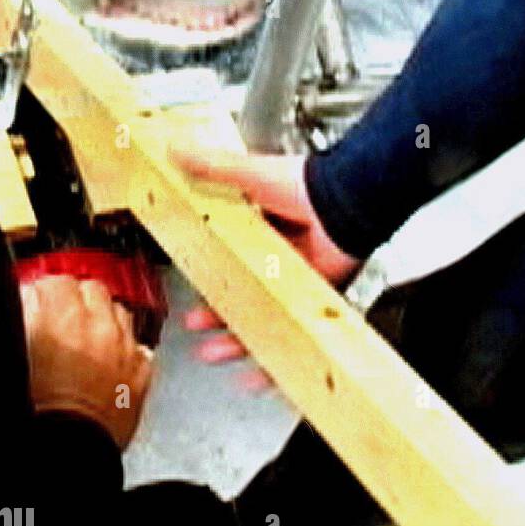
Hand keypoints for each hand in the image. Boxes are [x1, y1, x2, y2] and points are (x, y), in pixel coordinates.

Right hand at [21, 274, 153, 449]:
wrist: (68, 455)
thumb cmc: (39, 416)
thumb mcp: (18, 356)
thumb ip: (25, 321)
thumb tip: (29, 304)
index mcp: (63, 318)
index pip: (57, 282)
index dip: (45, 292)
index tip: (39, 301)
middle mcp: (101, 326)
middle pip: (93, 289)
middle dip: (78, 299)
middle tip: (63, 317)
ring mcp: (126, 347)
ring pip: (120, 312)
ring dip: (104, 319)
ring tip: (88, 339)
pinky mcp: (142, 372)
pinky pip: (139, 346)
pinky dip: (125, 349)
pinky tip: (111, 362)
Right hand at [171, 150, 360, 384]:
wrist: (347, 202)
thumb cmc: (306, 185)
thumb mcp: (249, 174)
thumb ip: (213, 167)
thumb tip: (177, 151)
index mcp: (263, 228)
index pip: (228, 258)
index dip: (208, 277)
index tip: (190, 290)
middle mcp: (281, 255)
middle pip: (244, 294)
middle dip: (218, 315)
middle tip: (196, 324)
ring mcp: (298, 279)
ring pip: (264, 317)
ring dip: (239, 338)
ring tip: (215, 352)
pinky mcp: (316, 297)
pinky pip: (294, 332)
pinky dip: (277, 357)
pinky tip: (258, 374)